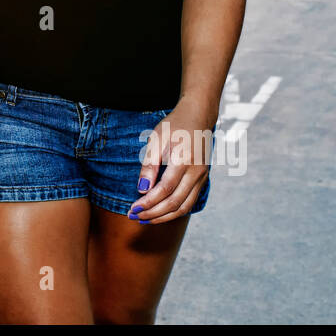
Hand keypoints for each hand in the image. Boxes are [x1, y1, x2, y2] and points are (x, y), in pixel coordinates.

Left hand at [128, 100, 216, 223]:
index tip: (132, 209)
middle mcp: (196, 172)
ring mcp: (202, 177)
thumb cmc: (175, 125)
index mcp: (184, 160)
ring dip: (164, 217)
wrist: (199, 116)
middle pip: (175, 203)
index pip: (164, 190)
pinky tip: (160, 212)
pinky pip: (189, 202)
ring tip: (146, 219)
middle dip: (153, 214)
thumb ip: (149, 165)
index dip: (148, 203)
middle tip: (135, 217)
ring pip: (184, 207)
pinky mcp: (203, 180)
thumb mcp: (157, 139)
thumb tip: (142, 189)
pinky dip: (174, 211)